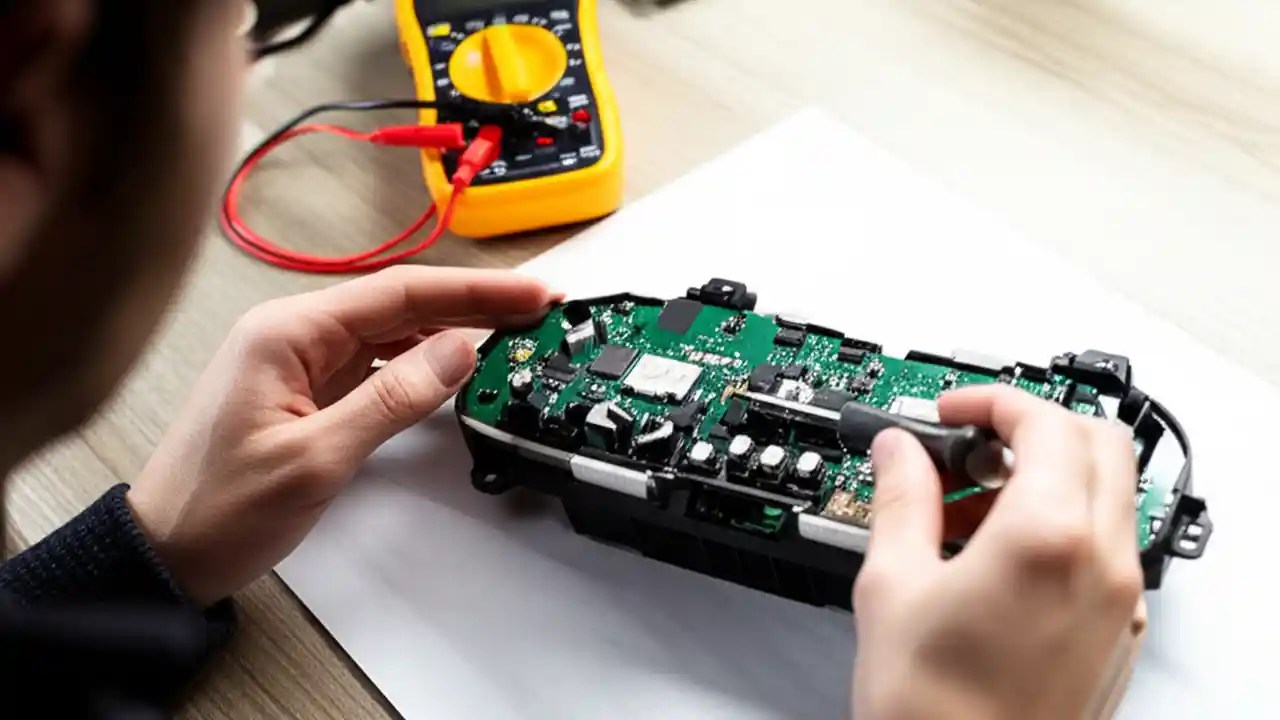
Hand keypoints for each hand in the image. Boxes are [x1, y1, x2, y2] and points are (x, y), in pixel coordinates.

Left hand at [126, 266, 558, 605]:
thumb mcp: (316, 457)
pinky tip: (452, 367)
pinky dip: (420, 362)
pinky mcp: (305, 390)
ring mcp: (299, 362)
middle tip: (536, 308)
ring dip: (449, 330)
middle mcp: (292, 334)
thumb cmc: (218, 510)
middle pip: (400, 304)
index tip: (529, 294)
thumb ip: (393, 398)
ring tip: (509, 331)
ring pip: (391, 331)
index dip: (474, 292)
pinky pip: (375, 362)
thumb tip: (458, 351)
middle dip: (472, 303)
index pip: (400, 294)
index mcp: (287, 332)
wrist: (165, 554)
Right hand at [851, 384, 1145, 719]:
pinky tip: (997, 557)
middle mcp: (1101, 564)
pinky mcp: (1118, 634)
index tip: (950, 412)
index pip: (1042, 422)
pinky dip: (1063, 524)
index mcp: (1047, 539)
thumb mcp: (891, 585)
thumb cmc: (931, 712)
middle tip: (968, 446)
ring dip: (1048, 474)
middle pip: (1095, 444)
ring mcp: (1119, 602)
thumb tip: (899, 452)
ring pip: (1107, 494)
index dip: (991, 401)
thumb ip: (901, 497)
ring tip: (971, 507)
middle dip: (1030, 426)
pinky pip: (1105, 548)